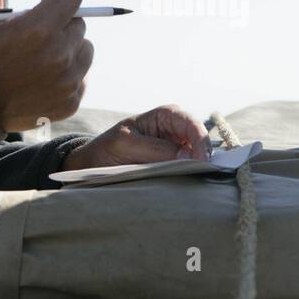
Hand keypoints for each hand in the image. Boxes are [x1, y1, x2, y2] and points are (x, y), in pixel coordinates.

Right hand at [0, 0, 93, 130]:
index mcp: (39, 28)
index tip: (42, 6)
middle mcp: (59, 55)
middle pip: (78, 23)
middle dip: (59, 25)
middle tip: (33, 37)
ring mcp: (68, 81)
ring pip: (84, 50)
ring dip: (67, 50)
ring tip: (38, 58)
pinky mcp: (71, 101)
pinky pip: (82, 77)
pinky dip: (67, 76)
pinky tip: (41, 79)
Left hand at [62, 104, 210, 170]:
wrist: (94, 165)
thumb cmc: (107, 148)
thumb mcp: (126, 145)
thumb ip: (156, 149)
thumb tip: (188, 156)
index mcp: (165, 115)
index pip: (190, 124)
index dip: (199, 141)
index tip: (200, 161)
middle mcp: (175, 129)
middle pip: (199, 140)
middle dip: (205, 154)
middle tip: (204, 172)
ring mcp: (177, 148)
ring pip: (198, 155)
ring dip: (200, 166)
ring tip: (201, 179)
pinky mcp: (174, 166)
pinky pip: (190, 169)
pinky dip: (193, 175)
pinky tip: (193, 183)